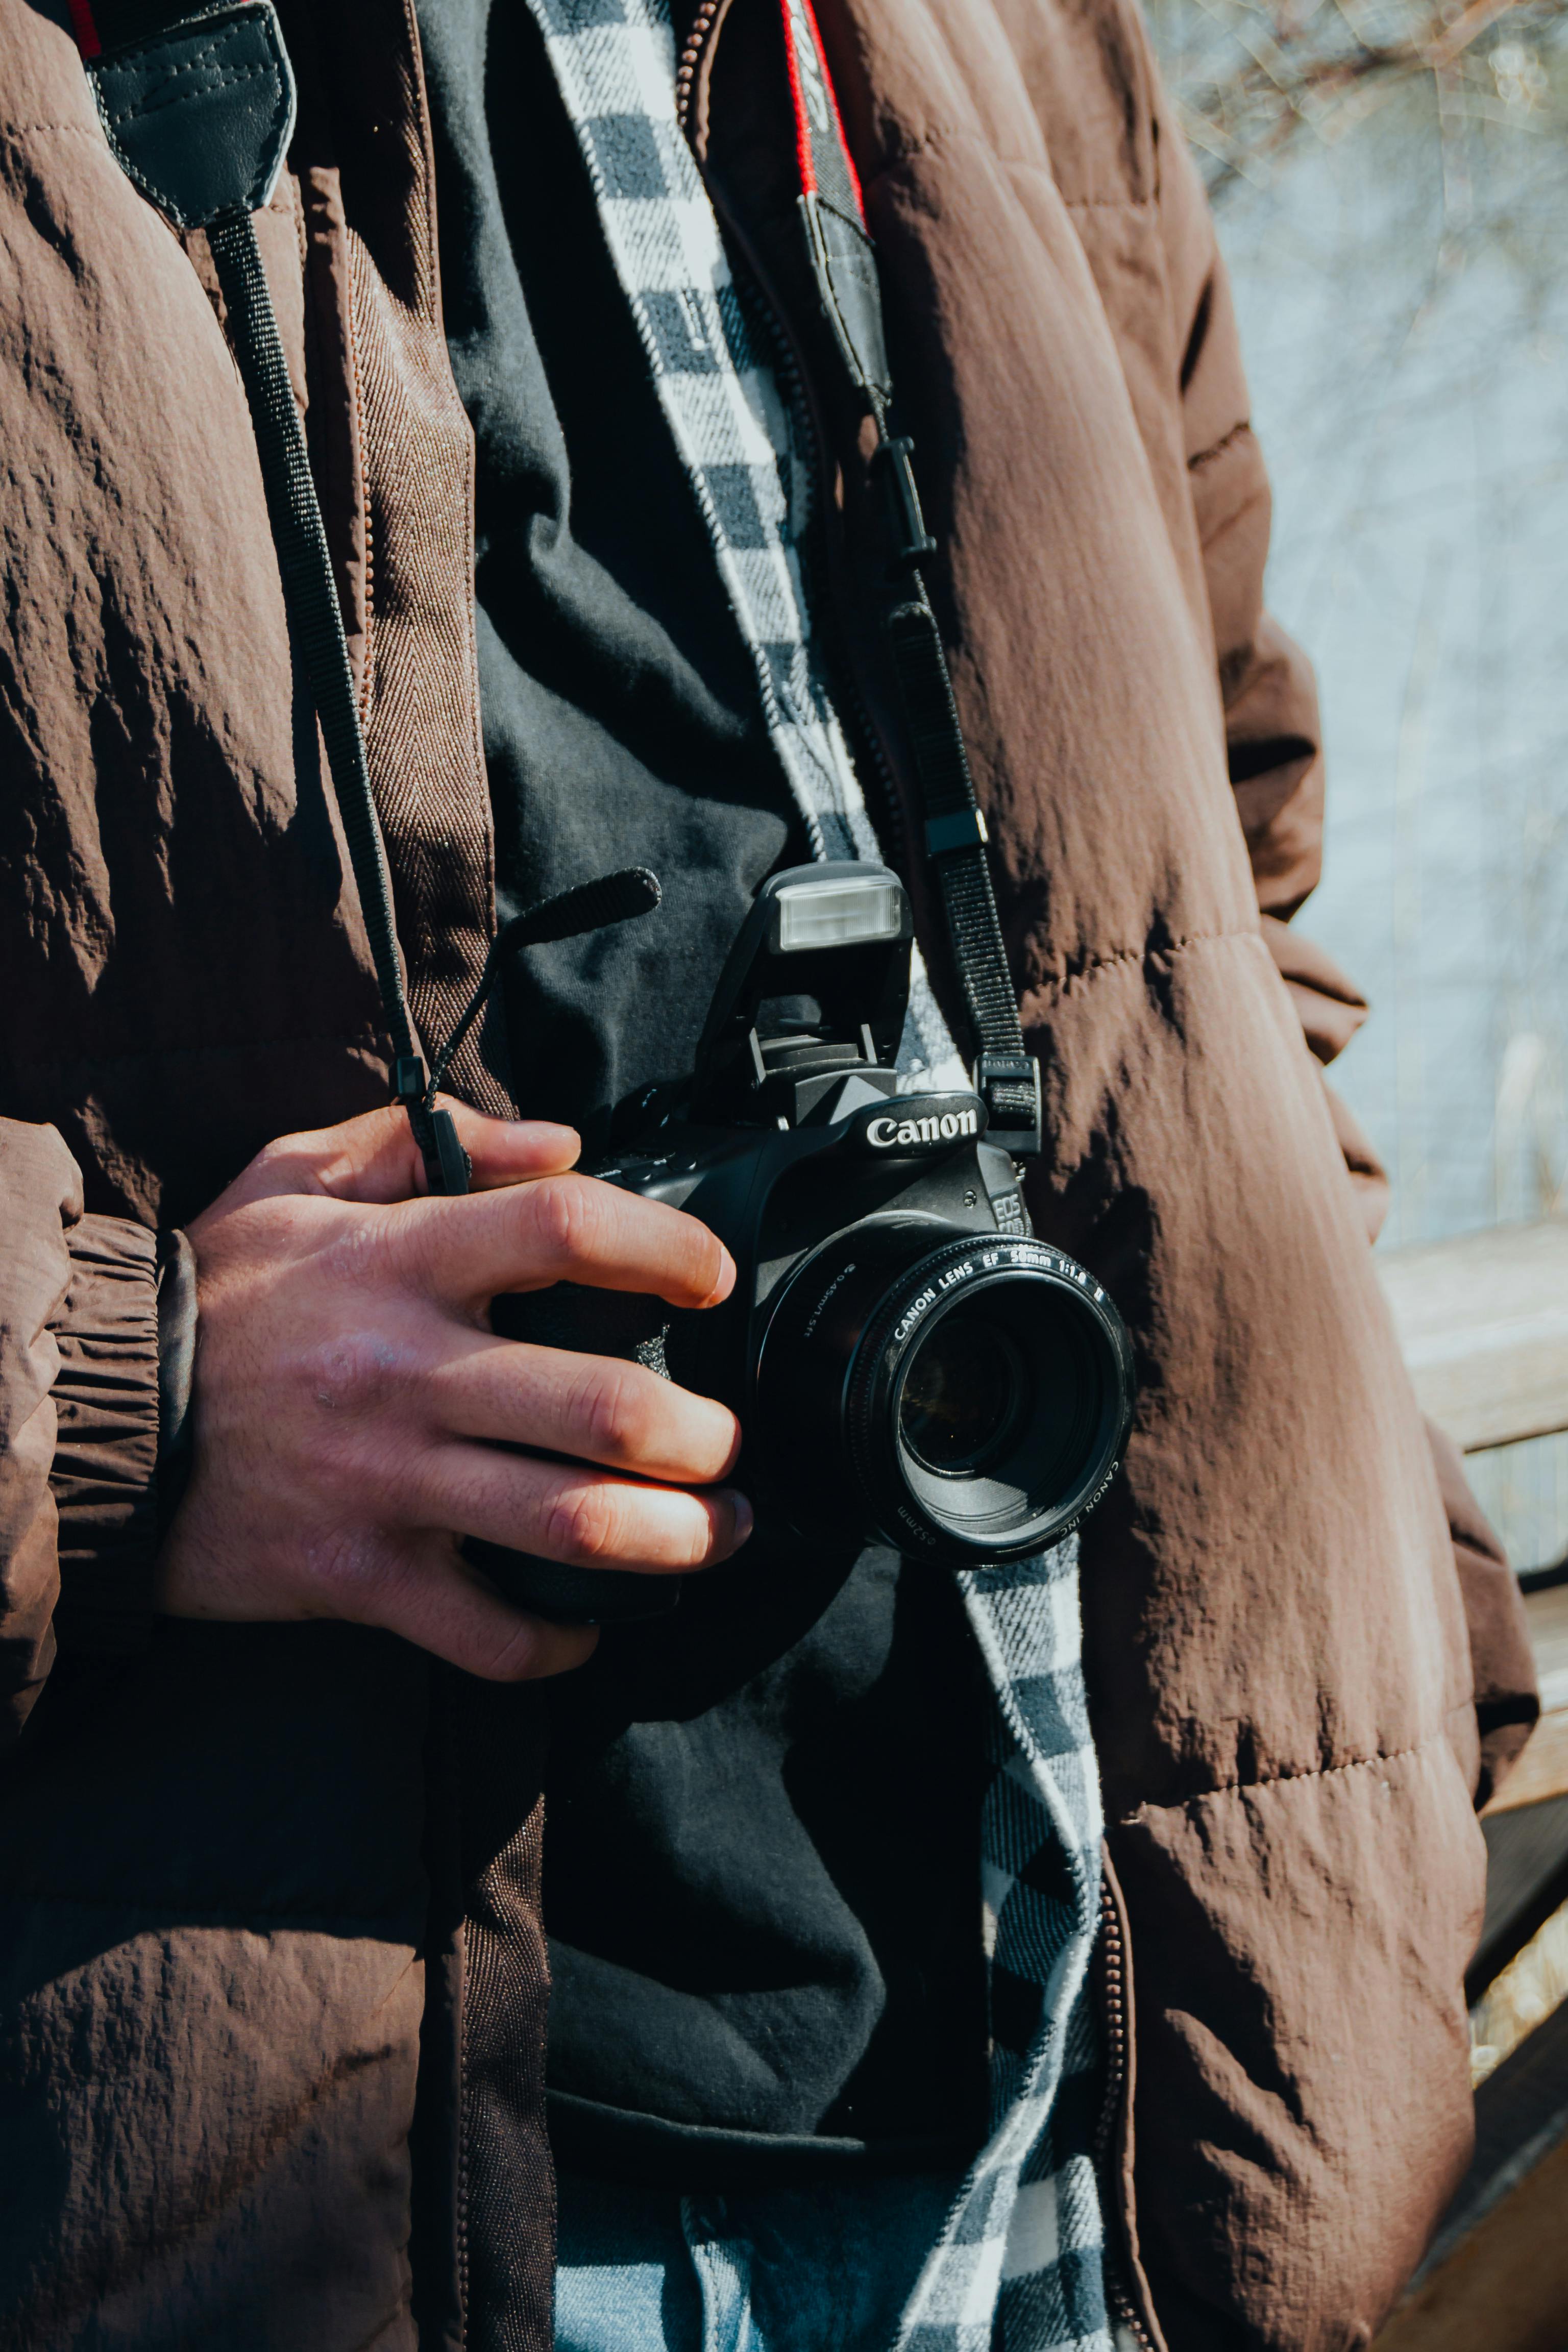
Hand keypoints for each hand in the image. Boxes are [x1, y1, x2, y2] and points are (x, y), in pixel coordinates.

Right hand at [157, 1100, 746, 1679]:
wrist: (96, 1418)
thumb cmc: (213, 1299)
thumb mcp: (295, 1177)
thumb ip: (430, 1142)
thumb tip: (559, 1142)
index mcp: (400, 1264)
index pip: (567, 1228)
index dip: (667, 1249)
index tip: (710, 1281)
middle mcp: (407, 1374)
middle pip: (605, 1408)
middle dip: (703, 1437)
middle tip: (729, 1445)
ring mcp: (387, 1484)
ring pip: (573, 1526)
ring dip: (676, 1540)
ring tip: (715, 1532)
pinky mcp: (359, 1578)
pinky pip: (487, 1635)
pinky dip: (555, 1644)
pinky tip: (586, 1623)